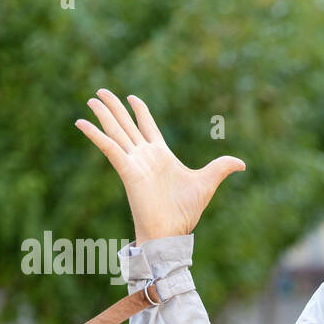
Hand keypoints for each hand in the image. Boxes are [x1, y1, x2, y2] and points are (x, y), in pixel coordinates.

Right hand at [74, 88, 244, 243]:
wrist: (172, 232)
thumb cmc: (185, 211)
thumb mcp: (207, 183)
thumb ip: (221, 168)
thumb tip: (242, 164)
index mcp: (161, 155)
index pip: (148, 127)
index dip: (140, 112)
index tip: (132, 97)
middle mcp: (145, 156)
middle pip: (127, 125)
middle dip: (115, 108)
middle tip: (102, 92)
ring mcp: (134, 162)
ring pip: (116, 132)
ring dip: (103, 115)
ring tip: (91, 99)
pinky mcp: (127, 171)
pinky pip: (109, 149)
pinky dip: (95, 135)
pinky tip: (81, 123)